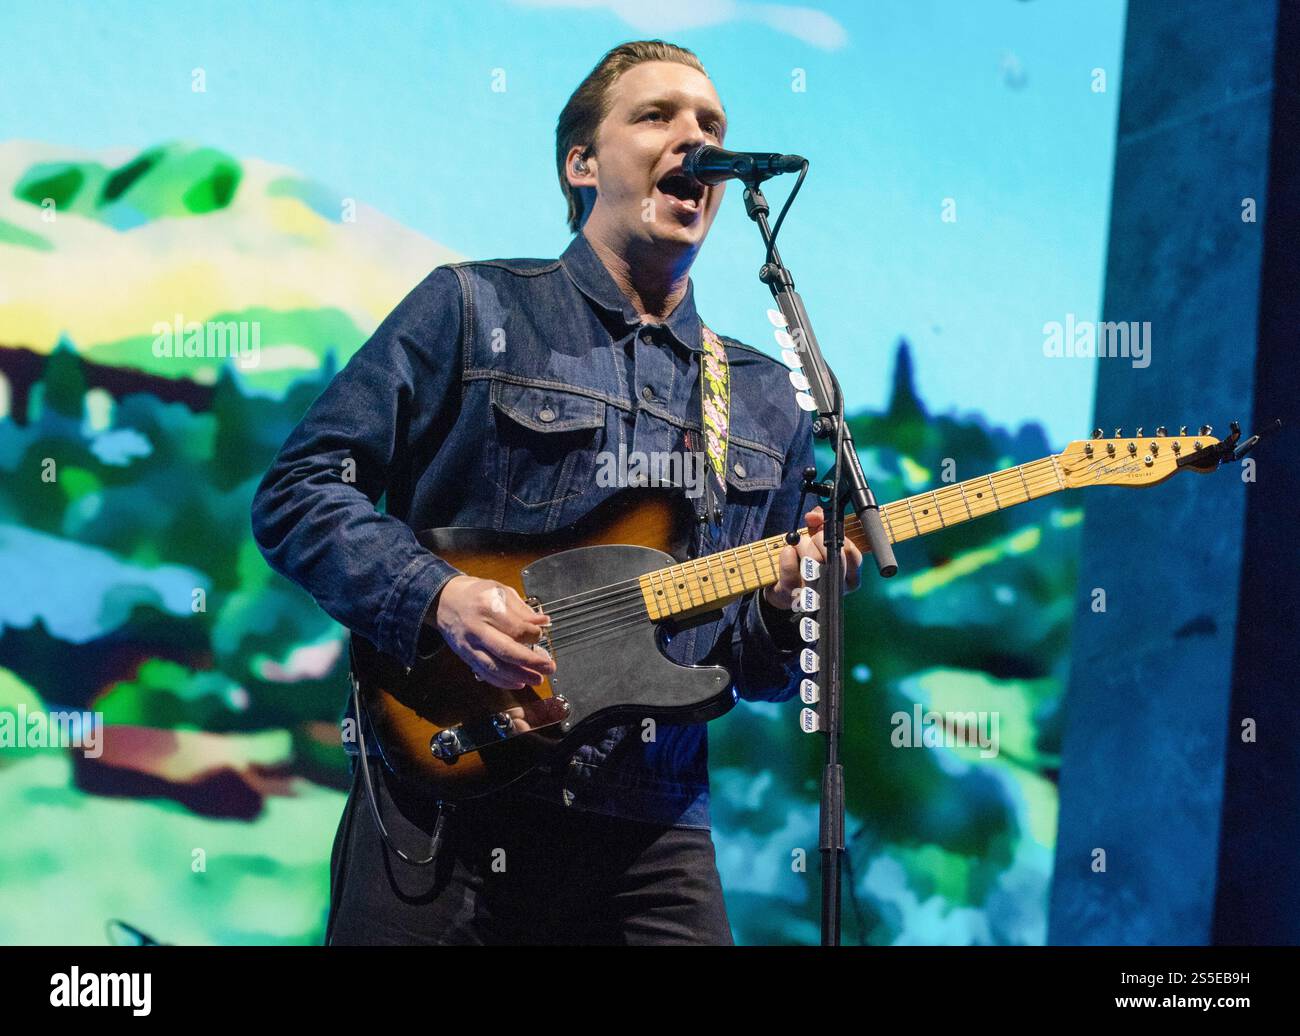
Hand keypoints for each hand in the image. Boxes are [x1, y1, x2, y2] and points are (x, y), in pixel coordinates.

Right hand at [435, 575, 555, 688]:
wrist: (444, 601)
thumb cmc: (475, 594)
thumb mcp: (500, 591)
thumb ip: (522, 609)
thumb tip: (542, 622)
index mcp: (487, 608)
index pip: (515, 628)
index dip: (533, 635)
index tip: (541, 635)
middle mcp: (477, 629)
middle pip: (506, 651)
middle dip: (531, 662)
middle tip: (549, 667)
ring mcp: (470, 645)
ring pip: (495, 667)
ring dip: (519, 676)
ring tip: (537, 679)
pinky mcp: (466, 656)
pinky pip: (485, 673)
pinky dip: (503, 681)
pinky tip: (519, 683)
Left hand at [762, 506, 862, 610]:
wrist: (787, 588)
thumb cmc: (808, 561)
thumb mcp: (817, 540)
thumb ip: (819, 523)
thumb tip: (815, 515)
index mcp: (850, 575)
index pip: (852, 553)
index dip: (837, 537)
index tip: (825, 530)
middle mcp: (838, 588)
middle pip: (832, 556)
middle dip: (817, 540)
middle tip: (810, 538)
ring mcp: (817, 593)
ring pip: (813, 561)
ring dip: (802, 547)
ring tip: (798, 548)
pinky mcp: (795, 595)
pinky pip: (791, 568)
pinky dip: (787, 555)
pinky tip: (789, 554)